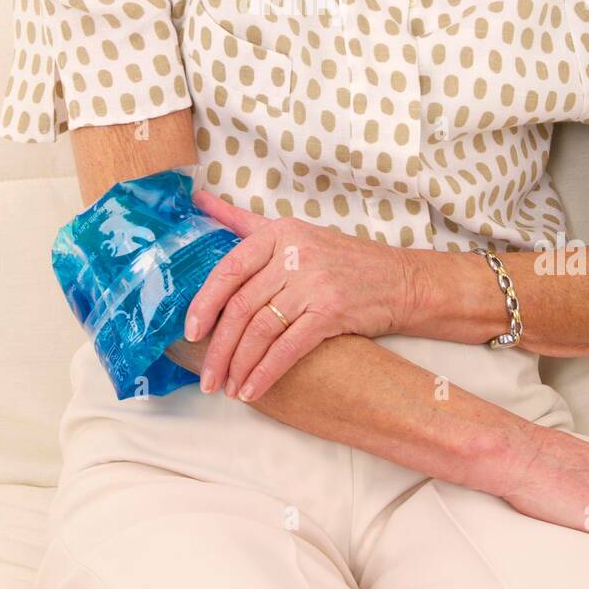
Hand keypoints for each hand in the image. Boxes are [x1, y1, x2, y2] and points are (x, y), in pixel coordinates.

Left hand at [184, 190, 415, 401]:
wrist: (399, 280)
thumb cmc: (340, 259)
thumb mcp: (293, 232)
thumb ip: (244, 221)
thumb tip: (199, 199)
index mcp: (279, 233)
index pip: (229, 268)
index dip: (205, 303)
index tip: (190, 332)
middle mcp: (294, 254)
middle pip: (242, 306)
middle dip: (218, 347)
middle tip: (206, 376)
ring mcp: (314, 283)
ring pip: (261, 330)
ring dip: (238, 365)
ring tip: (226, 387)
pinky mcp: (332, 311)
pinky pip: (288, 348)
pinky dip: (266, 372)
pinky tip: (252, 389)